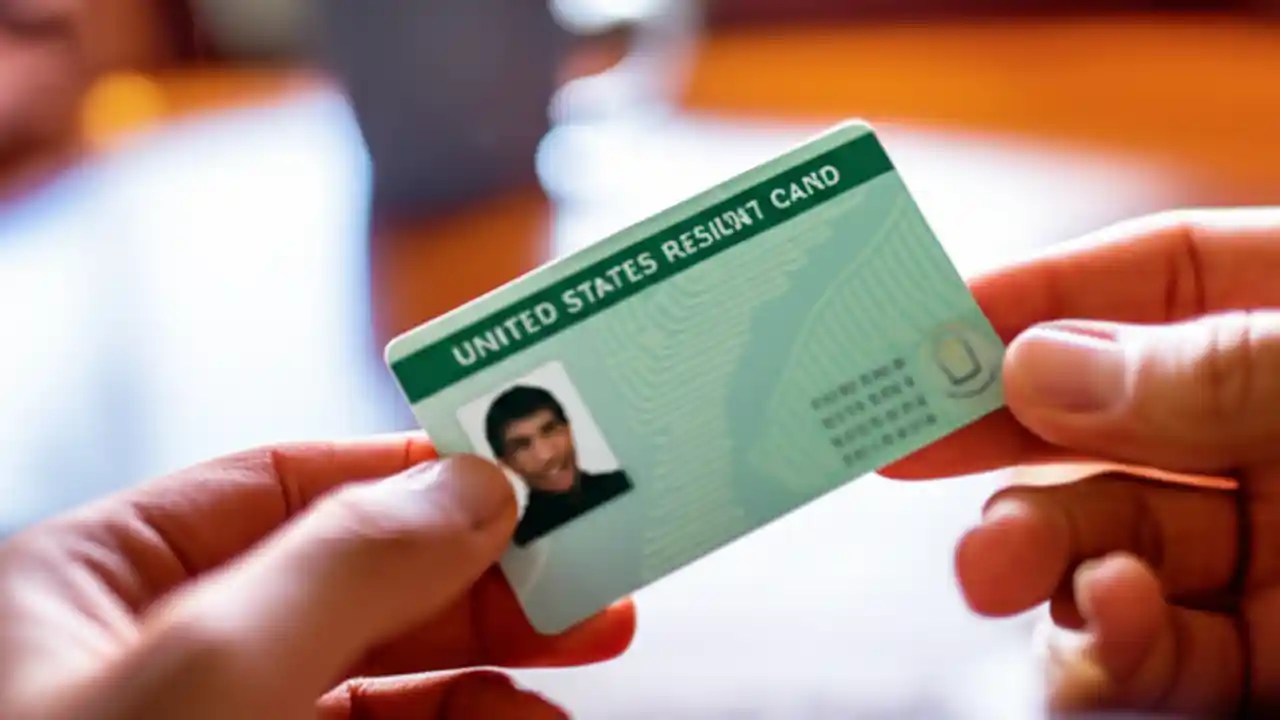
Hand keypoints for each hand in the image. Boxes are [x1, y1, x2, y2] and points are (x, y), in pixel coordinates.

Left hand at [0, 435, 634, 719]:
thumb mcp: (206, 678)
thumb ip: (343, 564)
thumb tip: (473, 489)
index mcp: (91, 586)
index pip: (280, 485)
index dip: (411, 473)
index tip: (526, 476)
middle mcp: (153, 662)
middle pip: (352, 582)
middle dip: (476, 577)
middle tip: (586, 576)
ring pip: (380, 681)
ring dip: (486, 666)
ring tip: (574, 662)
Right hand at [884, 208, 1279, 714]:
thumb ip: (1209, 371)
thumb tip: (1037, 367)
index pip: (1162, 278)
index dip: (1046, 289)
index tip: (937, 311)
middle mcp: (1270, 437)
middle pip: (1100, 417)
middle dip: (995, 434)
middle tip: (898, 448)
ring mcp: (1266, 552)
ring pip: (1099, 538)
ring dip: (1029, 551)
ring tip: (988, 567)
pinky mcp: (1263, 659)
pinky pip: (1150, 652)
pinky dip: (1110, 644)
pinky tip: (1116, 618)